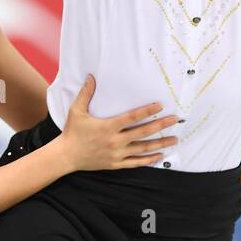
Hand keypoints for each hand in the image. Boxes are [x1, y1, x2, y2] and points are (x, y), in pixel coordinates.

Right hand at [59, 74, 179, 170]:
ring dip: (160, 144)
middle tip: (175, 120)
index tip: (160, 106)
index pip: (132, 117)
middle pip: (142, 132)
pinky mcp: (116, 164)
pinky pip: (136, 162)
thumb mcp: (76, 110)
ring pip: (143, 149)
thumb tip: (91, 77)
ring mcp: (117, 154)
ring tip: (174, 139)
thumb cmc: (72, 131)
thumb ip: (86, 94)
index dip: (147, 111)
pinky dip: (149, 160)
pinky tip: (160, 155)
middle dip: (160, 125)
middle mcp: (115, 141)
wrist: (66, 155)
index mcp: (108, 126)